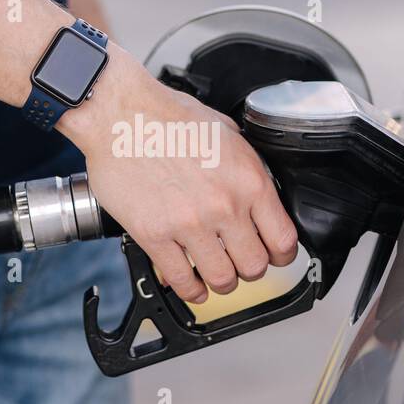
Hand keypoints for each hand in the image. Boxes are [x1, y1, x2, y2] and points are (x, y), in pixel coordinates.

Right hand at [59, 46, 298, 302]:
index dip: (282, 255)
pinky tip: (191, 285)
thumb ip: (247, 167)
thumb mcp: (227, 132)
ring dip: (222, 282)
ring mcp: (189, 223)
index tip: (275, 255)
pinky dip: (189, 289)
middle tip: (242, 263)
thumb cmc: (167, 116)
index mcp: (248, 180)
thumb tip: (259, 192)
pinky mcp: (154, 235)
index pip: (283, 240)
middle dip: (251, 269)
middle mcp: (224, 205)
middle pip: (255, 266)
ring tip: (217, 276)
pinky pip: (181, 279)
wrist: (120, 114)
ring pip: (222, 279)